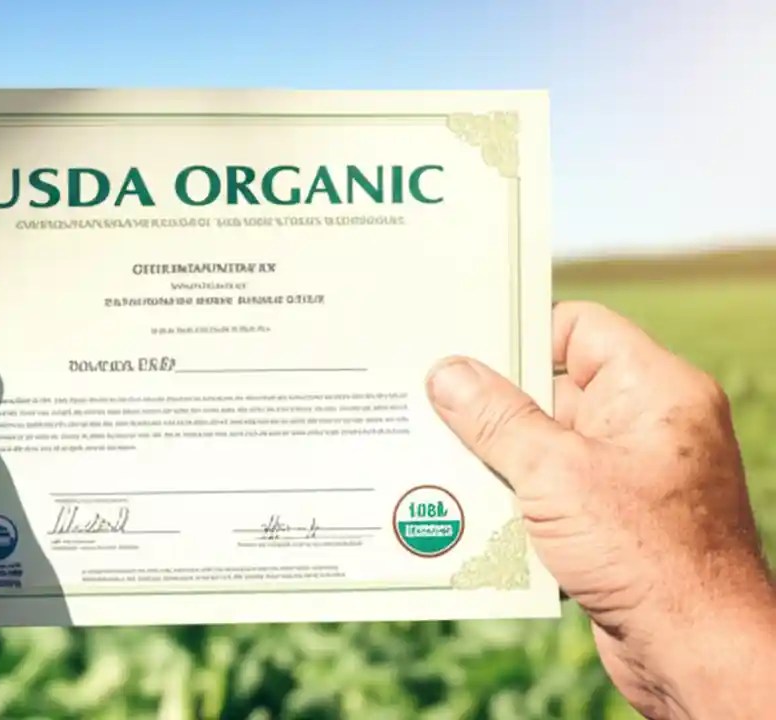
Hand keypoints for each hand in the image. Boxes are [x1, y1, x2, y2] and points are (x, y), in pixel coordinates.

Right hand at [426, 301, 774, 718]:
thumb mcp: (553, 474)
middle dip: (494, 405)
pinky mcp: (619, 520)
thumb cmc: (645, 554)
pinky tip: (470, 510)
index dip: (523, 335)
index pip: (579, 329)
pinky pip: (555, 490)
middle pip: (556, 389)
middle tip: (431, 405)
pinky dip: (517, 498)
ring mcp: (635, 474)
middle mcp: (650, 424)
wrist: (696, 650)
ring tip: (439, 460)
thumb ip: (496, 418)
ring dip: (499, 458)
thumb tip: (448, 373)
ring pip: (548, 445)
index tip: (465, 349)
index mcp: (654, 390)